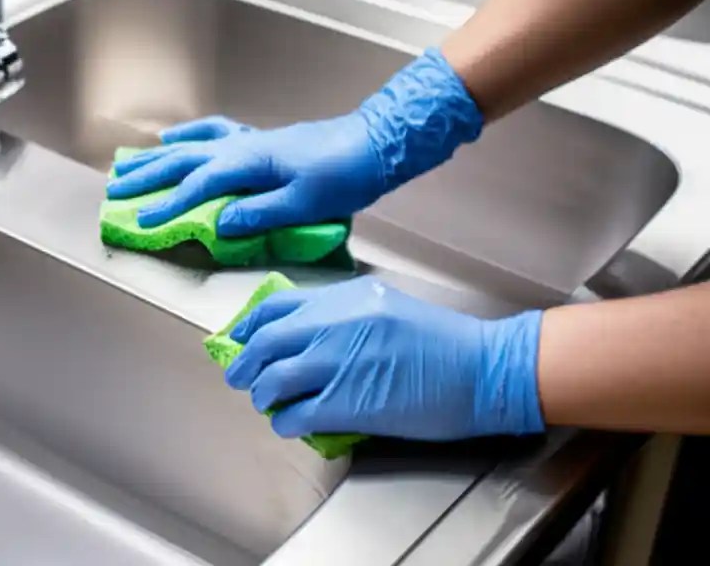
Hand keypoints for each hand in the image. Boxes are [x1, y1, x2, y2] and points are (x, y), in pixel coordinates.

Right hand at [108, 113, 383, 236]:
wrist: (376, 143)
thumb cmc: (346, 174)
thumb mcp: (305, 203)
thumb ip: (260, 213)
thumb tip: (221, 224)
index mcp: (251, 163)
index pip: (199, 186)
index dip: (169, 205)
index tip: (144, 221)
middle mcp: (243, 146)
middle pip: (183, 160)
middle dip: (146, 176)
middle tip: (115, 190)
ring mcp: (249, 139)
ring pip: (191, 145)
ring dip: (156, 155)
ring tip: (126, 163)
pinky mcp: (258, 140)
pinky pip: (212, 133)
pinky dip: (188, 135)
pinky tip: (173, 138)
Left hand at [225, 276, 543, 440]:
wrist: (484, 369)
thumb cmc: (444, 342)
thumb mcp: (386, 305)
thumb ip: (342, 314)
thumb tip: (306, 332)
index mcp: (343, 299)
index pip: (275, 307)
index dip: (249, 325)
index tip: (239, 337)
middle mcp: (333, 325)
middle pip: (265, 343)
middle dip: (245, 364)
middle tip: (240, 377)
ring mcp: (338, 364)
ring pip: (272, 379)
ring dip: (262, 394)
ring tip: (266, 402)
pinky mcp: (348, 403)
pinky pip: (296, 414)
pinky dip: (285, 421)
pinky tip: (289, 423)